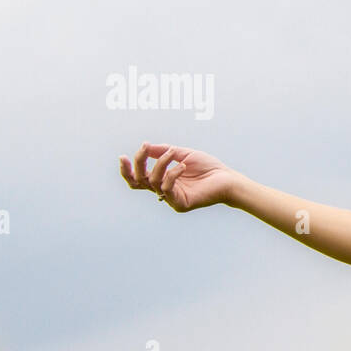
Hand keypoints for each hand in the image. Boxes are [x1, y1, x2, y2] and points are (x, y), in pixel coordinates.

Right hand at [119, 143, 237, 211]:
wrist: (227, 178)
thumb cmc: (208, 167)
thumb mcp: (182, 154)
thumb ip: (163, 151)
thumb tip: (145, 147)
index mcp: (162, 179)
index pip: (138, 178)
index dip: (127, 170)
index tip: (122, 156)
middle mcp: (164, 190)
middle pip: (139, 181)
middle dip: (137, 164)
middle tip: (142, 149)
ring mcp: (171, 198)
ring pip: (152, 181)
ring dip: (161, 163)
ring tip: (174, 153)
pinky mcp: (179, 204)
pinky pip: (166, 188)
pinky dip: (171, 174)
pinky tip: (182, 166)